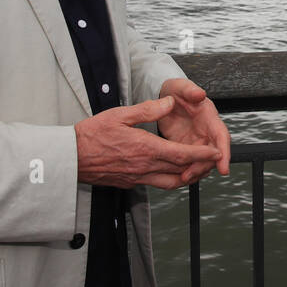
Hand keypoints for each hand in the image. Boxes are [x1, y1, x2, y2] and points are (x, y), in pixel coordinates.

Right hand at [75, 95, 222, 189]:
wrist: (70, 157)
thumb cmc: (92, 134)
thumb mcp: (120, 114)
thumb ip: (148, 109)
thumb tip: (170, 103)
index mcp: (146, 148)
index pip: (182, 155)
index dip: (202, 154)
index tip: (215, 152)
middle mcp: (145, 166)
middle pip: (181, 171)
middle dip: (200, 167)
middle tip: (212, 161)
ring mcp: (137, 178)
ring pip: (170, 182)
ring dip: (186, 177)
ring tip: (197, 169)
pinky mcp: (130, 183)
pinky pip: (156, 184)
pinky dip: (169, 179)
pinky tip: (171, 171)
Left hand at [157, 78, 230, 183]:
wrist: (165, 97)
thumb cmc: (176, 91)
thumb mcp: (180, 87)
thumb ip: (190, 90)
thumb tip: (200, 93)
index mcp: (209, 116)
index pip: (221, 136)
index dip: (224, 153)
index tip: (224, 168)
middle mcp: (207, 131)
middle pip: (213, 154)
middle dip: (204, 166)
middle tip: (190, 175)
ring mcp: (198, 141)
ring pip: (203, 161)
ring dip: (195, 171)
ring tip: (183, 178)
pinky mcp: (187, 147)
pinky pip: (191, 162)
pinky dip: (187, 170)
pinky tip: (177, 176)